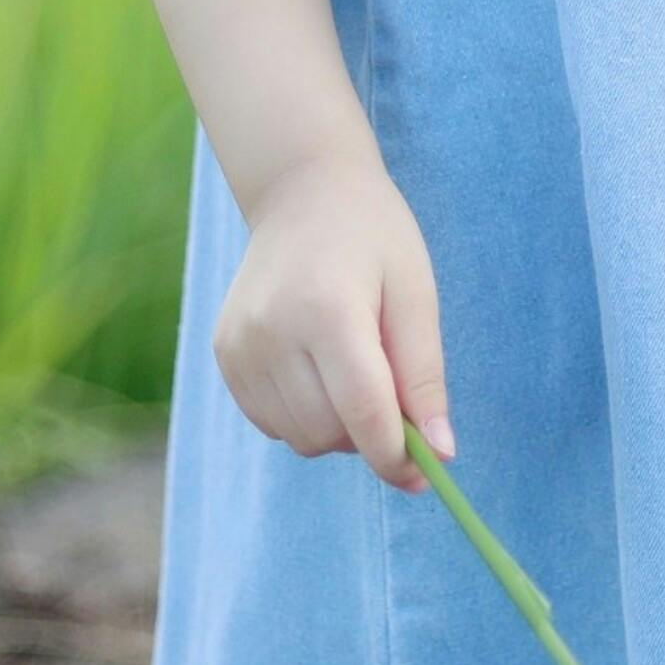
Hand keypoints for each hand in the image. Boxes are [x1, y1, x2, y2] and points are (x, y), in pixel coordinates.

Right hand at [211, 153, 455, 492]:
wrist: (302, 191)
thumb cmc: (373, 236)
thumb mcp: (414, 294)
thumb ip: (424, 376)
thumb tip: (440, 453)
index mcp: (327, 308)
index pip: (363, 410)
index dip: (396, 455)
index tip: (425, 474)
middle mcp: (272, 330)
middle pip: (330, 432)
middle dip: (371, 435)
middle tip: (395, 397)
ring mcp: (240, 344)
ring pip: (300, 437)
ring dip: (338, 429)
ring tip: (355, 372)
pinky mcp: (225, 353)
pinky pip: (271, 423)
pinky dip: (303, 417)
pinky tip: (319, 369)